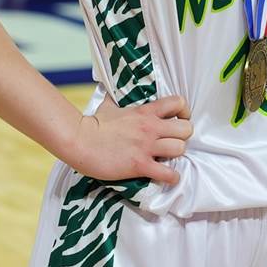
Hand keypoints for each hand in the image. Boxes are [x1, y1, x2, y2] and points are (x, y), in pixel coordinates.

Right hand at [70, 94, 192, 185]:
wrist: (81, 140)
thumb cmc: (94, 123)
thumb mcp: (109, 105)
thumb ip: (115, 98)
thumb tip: (109, 88)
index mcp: (145, 111)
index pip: (178, 102)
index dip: (184, 112)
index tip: (180, 119)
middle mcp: (150, 127)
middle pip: (186, 129)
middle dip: (184, 136)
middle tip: (175, 141)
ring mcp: (145, 146)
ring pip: (179, 149)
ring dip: (177, 156)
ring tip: (169, 159)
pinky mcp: (139, 165)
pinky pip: (167, 174)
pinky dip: (171, 177)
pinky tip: (167, 177)